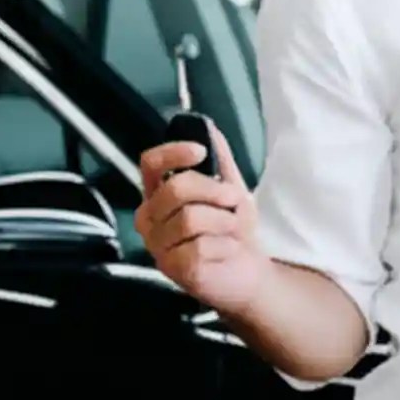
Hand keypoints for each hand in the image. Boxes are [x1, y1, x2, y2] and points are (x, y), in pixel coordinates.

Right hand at [134, 122, 269, 314]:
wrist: (248, 272)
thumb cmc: (233, 230)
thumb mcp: (231, 189)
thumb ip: (220, 160)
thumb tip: (209, 126)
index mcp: (158, 194)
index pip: (150, 164)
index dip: (173, 153)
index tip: (200, 151)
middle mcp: (151, 218)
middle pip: (175, 189)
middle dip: (215, 192)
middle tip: (234, 202)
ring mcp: (158, 245)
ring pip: (190, 219)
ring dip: (224, 222)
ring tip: (232, 232)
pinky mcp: (173, 268)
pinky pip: (200, 247)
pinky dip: (225, 246)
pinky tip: (227, 251)